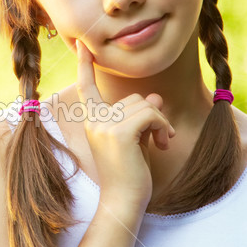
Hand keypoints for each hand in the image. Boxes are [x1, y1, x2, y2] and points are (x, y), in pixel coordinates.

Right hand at [75, 41, 174, 219]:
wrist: (124, 201)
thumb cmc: (130, 174)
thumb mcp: (137, 139)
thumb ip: (142, 116)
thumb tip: (156, 97)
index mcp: (92, 121)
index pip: (87, 88)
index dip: (85, 66)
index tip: (83, 45)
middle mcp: (94, 120)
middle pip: (132, 97)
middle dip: (151, 115)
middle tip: (159, 138)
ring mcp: (104, 125)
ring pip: (144, 105)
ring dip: (160, 123)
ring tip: (160, 143)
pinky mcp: (120, 132)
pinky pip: (151, 114)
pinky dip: (162, 126)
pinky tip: (163, 144)